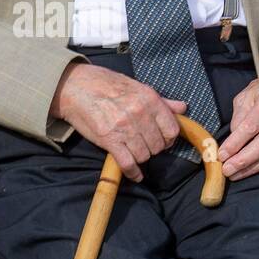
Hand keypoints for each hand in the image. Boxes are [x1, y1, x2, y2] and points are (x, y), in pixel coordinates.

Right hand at [50, 62, 185, 181]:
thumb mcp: (138, 87)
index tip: (163, 140)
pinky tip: (135, 174)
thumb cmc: (106, 84)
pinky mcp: (109, 140)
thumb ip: (162, 101)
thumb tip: (182, 108)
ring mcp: (125, 128)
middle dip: (154, 148)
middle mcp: (140, 114)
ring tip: (135, 152)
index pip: (172, 130)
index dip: (169, 138)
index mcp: (150, 100)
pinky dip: (133, 172)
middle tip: (145, 145)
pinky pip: (128, 163)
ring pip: (145, 155)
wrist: (75, 85)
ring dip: (141, 158)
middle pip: (159, 145)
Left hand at [217, 57, 258, 179]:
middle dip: (243, 161)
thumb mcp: (246, 95)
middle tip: (227, 170)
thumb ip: (238, 117)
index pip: (251, 127)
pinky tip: (254, 167)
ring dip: (252, 169)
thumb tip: (232, 142)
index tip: (222, 155)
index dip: (235, 143)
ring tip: (235, 174)